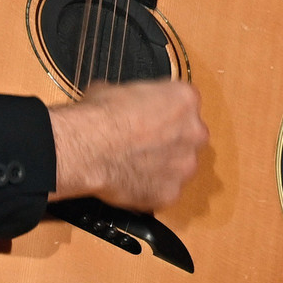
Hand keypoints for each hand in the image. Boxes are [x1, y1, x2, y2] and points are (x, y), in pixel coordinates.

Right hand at [47, 79, 205, 210]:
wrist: (87, 149)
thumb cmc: (99, 116)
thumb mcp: (110, 90)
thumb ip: (129, 100)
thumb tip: (117, 105)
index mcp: (184, 99)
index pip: (183, 102)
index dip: (161, 109)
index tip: (145, 115)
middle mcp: (194, 132)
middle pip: (188, 135)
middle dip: (169, 139)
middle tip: (140, 141)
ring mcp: (186, 166)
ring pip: (179, 165)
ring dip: (161, 165)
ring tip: (130, 164)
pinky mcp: (172, 192)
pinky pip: (163, 189)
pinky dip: (148, 187)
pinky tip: (126, 181)